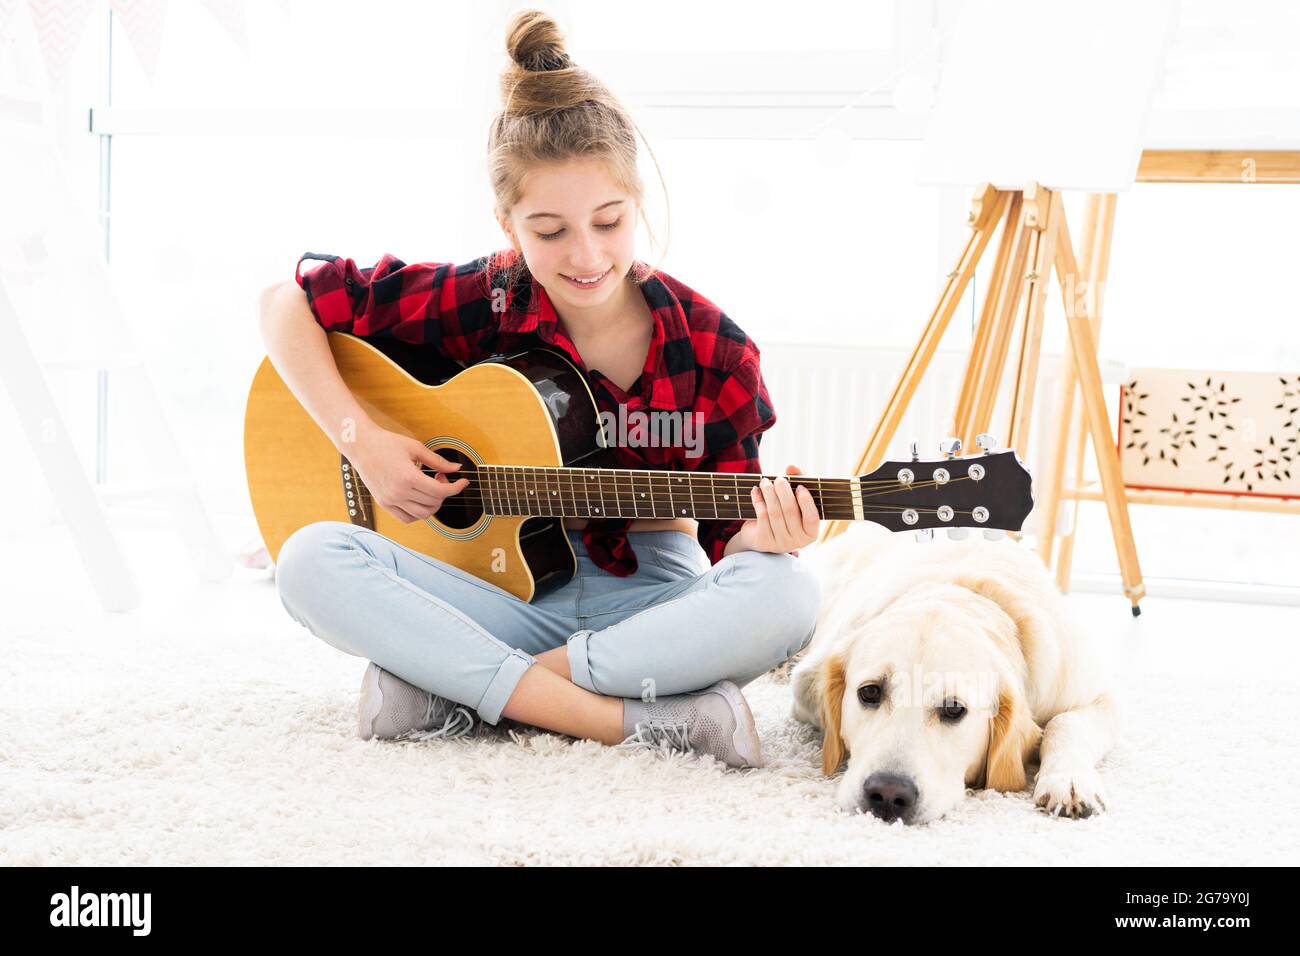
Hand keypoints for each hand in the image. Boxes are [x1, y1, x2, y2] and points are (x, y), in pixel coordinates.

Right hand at [347, 425, 469, 523]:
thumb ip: (438, 461)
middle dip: (444, 491)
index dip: (456, 487)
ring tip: (430, 486)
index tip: (463, 482)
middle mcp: (399, 493)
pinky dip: (418, 513)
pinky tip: (420, 498)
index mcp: (408, 478)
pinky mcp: (384, 504)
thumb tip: (456, 468)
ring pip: (422, 515)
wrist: (360, 445)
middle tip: (440, 476)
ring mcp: (390, 500)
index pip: (441, 491)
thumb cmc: (386, 443)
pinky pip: (407, 518)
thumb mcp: (415, 447)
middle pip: (434, 502)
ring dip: (433, 503)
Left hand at [726, 464, 819, 555]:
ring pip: (774, 512)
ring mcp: (780, 544)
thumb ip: (799, 479)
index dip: (806, 501)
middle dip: (783, 491)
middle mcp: (797, 541)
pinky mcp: (764, 542)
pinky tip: (756, 490)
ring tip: (765, 481)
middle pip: (790, 511)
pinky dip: (758, 500)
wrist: (759, 534)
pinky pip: (761, 516)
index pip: (812, 517)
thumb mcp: (795, 497)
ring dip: (768, 493)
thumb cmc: (784, 512)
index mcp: (811, 532)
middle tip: (779, 479)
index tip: (800, 487)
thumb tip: (792, 466)